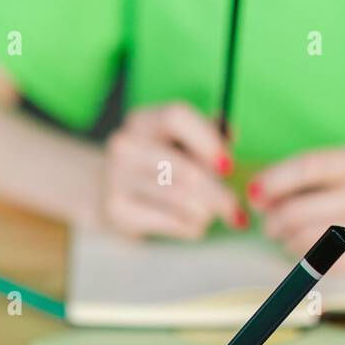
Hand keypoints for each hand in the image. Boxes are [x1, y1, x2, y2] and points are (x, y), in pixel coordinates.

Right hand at [101, 102, 246, 239]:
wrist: (107, 192)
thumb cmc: (157, 165)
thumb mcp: (178, 142)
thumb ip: (207, 133)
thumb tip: (230, 132)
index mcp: (143, 120)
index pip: (177, 117)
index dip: (208, 141)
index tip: (229, 167)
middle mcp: (125, 144)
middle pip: (187, 170)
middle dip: (219, 195)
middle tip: (237, 212)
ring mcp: (117, 178)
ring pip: (183, 200)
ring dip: (207, 214)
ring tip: (213, 217)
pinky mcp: (118, 210)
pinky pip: (172, 222)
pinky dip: (192, 227)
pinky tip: (194, 225)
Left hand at [249, 146, 344, 273]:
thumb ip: (315, 176)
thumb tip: (260, 194)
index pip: (306, 168)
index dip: (272, 183)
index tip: (254, 195)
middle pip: (301, 210)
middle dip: (275, 221)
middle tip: (269, 224)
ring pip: (310, 240)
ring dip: (287, 242)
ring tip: (286, 239)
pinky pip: (329, 265)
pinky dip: (306, 262)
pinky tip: (304, 256)